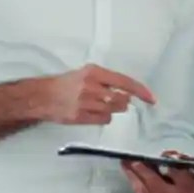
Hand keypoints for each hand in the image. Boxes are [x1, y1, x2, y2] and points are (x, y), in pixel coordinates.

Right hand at [39, 64, 155, 124]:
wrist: (43, 96)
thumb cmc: (65, 84)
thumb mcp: (85, 73)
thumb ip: (106, 80)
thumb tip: (127, 92)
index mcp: (94, 72)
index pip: (124, 82)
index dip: (140, 91)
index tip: (150, 99)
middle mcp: (91, 86)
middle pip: (121, 99)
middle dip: (123, 102)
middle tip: (116, 100)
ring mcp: (85, 102)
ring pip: (113, 111)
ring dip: (112, 109)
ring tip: (98, 104)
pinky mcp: (80, 116)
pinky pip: (104, 119)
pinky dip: (104, 117)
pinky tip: (94, 112)